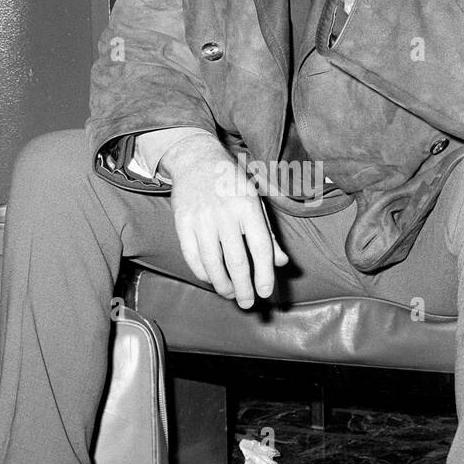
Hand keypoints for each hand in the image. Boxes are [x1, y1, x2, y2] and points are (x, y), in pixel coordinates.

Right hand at [161, 133, 289, 308]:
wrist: (197, 160)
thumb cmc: (233, 183)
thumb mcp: (257, 202)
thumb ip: (268, 234)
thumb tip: (280, 263)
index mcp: (249, 207)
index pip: (261, 248)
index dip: (264, 274)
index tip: (266, 292)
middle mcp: (225, 214)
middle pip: (237, 261)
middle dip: (244, 288)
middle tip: (248, 304)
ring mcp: (201, 219)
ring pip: (213, 263)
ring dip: (223, 285)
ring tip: (231, 295)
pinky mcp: (182, 223)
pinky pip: (193, 257)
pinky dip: (203, 273)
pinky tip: (212, 279)